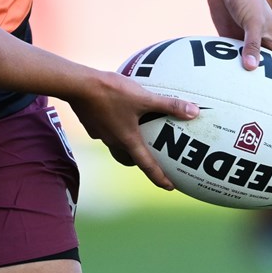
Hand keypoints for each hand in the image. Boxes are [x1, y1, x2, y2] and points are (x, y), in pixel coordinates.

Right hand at [69, 71, 195, 190]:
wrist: (77, 85)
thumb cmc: (110, 93)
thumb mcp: (144, 97)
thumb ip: (169, 105)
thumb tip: (194, 111)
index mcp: (128, 140)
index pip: (147, 165)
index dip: (159, 177)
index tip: (170, 186)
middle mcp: (113, 141)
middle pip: (128, 158)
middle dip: (139, 161)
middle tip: (150, 158)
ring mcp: (100, 133)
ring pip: (116, 144)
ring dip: (126, 142)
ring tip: (133, 132)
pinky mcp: (91, 123)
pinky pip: (106, 129)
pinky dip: (113, 125)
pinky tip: (116, 111)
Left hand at [206, 0, 271, 94]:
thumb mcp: (252, 21)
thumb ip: (251, 44)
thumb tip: (251, 69)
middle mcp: (264, 42)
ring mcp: (247, 41)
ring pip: (255, 67)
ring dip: (257, 83)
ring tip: (260, 103)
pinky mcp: (229, 39)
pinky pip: (232, 60)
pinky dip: (231, 71)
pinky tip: (227, 84)